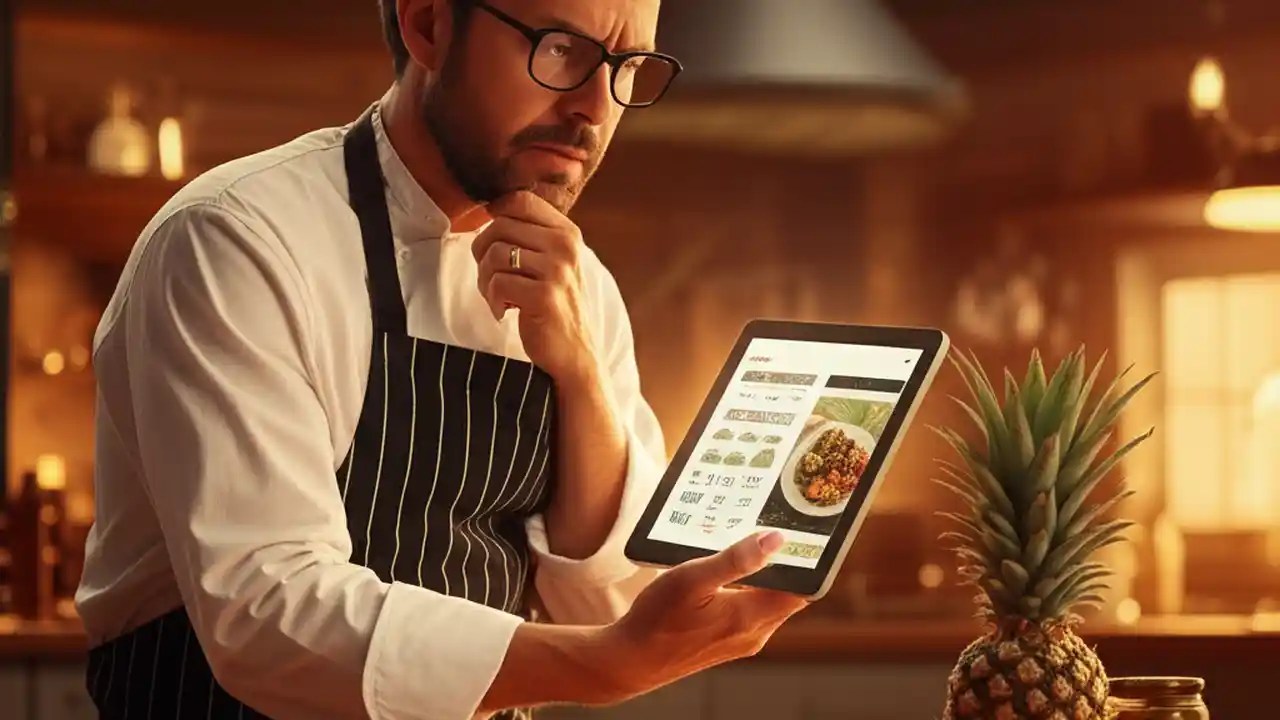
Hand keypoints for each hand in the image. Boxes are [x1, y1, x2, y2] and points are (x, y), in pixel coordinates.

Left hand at [472, 191, 596, 384]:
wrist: (574, 353)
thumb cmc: (555, 306)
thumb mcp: (553, 263)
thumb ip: (531, 236)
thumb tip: (491, 210)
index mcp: (567, 233)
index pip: (520, 200)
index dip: (495, 215)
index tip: (493, 241)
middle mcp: (565, 246)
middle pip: (500, 226)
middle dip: (483, 253)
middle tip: (491, 277)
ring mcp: (557, 270)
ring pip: (494, 254)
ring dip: (485, 279)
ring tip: (499, 297)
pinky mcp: (544, 295)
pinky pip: (497, 283)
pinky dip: (493, 300)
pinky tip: (505, 311)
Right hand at [593, 531, 808, 703]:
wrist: (631, 661)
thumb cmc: (657, 619)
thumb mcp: (692, 578)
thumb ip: (735, 560)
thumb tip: (776, 540)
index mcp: (751, 618)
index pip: (803, 588)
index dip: (808, 561)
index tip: (807, 533)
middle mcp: (754, 634)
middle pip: (789, 594)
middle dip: (786, 565)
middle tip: (776, 529)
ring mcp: (742, 641)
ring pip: (770, 603)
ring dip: (765, 577)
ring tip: (750, 545)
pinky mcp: (728, 642)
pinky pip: (753, 612)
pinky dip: (750, 590)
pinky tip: (728, 574)